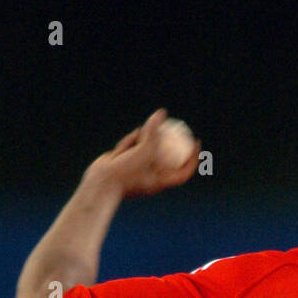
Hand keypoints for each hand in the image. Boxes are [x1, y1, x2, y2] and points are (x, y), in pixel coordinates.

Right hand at [83, 109, 200, 197]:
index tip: (196, 142)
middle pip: (166, 155)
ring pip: (146, 146)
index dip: (193, 158)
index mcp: (161, 182)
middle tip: (173, 125)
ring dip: (140, 141)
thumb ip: (153, 133)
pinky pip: (133, 146)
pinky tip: (120, 150)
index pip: (184, 171)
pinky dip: (127, 145)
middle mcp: (152, 176)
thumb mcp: (143, 151)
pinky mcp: (127, 161)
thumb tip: (162, 113)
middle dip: (168, 140)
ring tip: (134, 142)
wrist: (100, 183)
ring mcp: (139, 168)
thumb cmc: (125, 173)